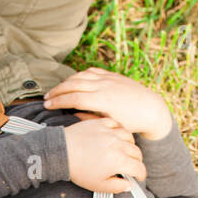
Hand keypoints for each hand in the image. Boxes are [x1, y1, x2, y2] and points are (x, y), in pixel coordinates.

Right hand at [45, 67, 172, 139]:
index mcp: (102, 101)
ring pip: (81, 76)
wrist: (150, 108)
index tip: (47, 105)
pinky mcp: (112, 75)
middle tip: (46, 97)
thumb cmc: (131, 122)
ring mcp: (108, 78)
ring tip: (56, 90)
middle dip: (57, 91)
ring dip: (66, 82)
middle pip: (73, 84)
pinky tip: (73, 80)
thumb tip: (74, 115)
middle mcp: (104, 86)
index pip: (73, 98)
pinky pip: (91, 71)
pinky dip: (79, 75)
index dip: (58, 101)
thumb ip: (91, 119)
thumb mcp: (110, 125)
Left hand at [63, 117, 146, 193]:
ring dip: (131, 145)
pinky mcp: (101, 123)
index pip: (139, 168)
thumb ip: (116, 187)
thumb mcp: (98, 185)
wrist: (62, 151)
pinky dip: (120, 130)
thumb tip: (129, 186)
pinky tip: (117, 136)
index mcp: (119, 161)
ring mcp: (110, 132)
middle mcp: (118, 145)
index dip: (141, 175)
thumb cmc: (79, 170)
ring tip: (126, 151)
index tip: (138, 178)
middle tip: (132, 166)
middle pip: (137, 152)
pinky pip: (117, 124)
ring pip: (129, 137)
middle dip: (137, 161)